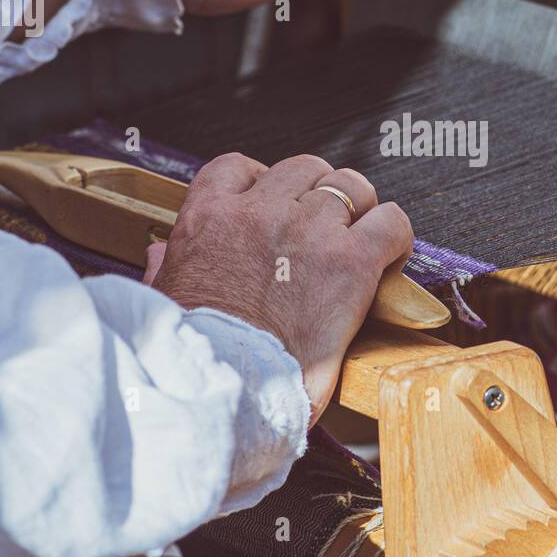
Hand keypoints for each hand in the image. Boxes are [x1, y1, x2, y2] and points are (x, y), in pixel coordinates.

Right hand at [144, 153, 413, 424]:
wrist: (221, 389)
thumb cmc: (192, 356)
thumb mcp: (165, 301)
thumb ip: (167, 269)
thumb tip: (161, 255)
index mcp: (208, 219)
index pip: (237, 168)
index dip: (263, 182)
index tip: (275, 206)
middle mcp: (258, 213)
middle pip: (304, 170)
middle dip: (317, 194)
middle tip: (324, 230)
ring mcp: (307, 231)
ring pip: (351, 186)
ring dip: (359, 210)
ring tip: (361, 240)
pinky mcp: (349, 261)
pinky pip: (390, 223)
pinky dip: (395, 235)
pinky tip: (389, 258)